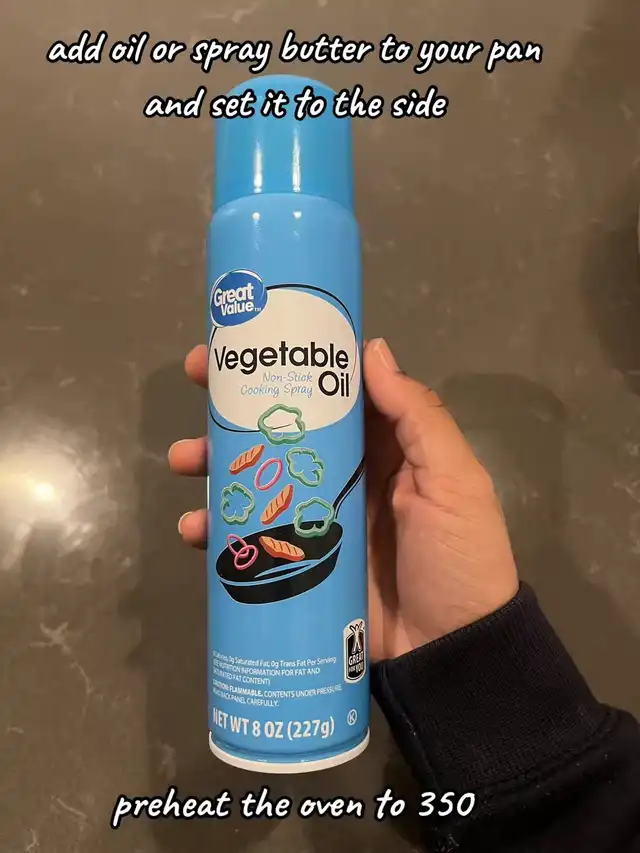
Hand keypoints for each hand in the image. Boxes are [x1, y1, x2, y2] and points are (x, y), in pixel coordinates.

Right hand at [169, 339, 517, 661]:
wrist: (452, 653)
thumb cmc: (457, 558)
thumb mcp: (454, 482)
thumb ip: (419, 417)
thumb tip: (372, 349)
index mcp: (383, 446)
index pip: (331, 391)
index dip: (291, 364)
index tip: (249, 342)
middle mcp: (344, 473)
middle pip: (283, 429)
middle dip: (239, 403)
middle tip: (198, 380)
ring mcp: (316, 520)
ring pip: (257, 479)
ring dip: (216, 464)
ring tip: (184, 462)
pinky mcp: (298, 563)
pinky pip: (251, 537)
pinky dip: (219, 532)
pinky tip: (195, 531)